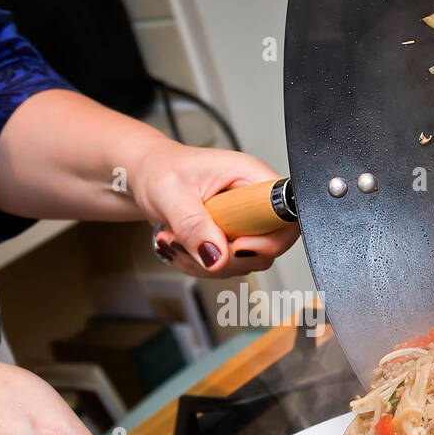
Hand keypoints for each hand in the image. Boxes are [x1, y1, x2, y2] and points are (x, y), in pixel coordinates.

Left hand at [129, 138, 300, 277]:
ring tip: (177, 239)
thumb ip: (194, 226)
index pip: (287, 215)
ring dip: (206, 262)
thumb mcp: (171, 193)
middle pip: (269, 247)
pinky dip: (199, 264)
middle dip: (227, 256)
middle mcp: (254, 201)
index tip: (235, 244)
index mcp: (251, 177)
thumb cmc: (161, 169)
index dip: (269, 239)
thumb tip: (216, 257)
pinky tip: (181, 245)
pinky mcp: (231, 238)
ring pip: (245, 262)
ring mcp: (245, 222)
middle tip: (192, 242)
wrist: (146, 176)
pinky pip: (227, 265)